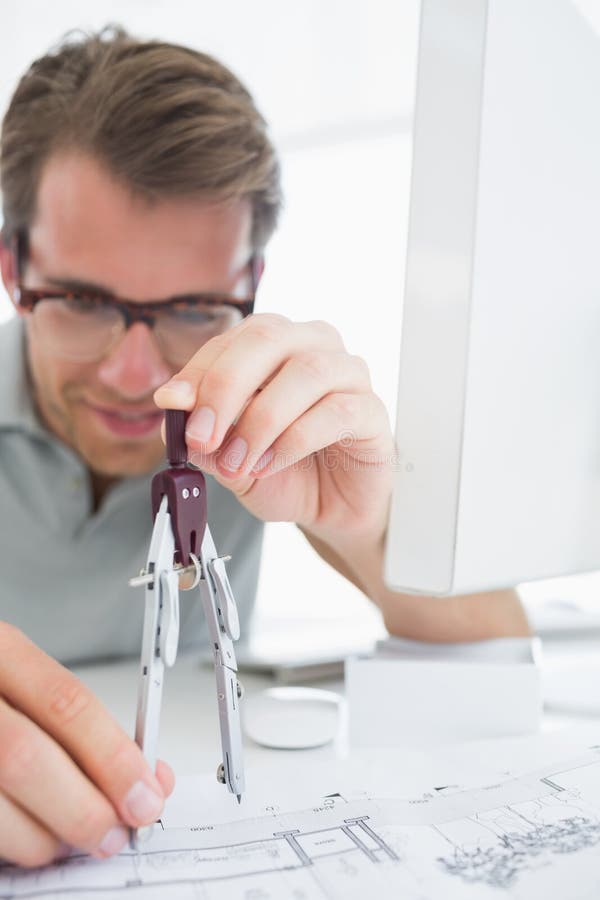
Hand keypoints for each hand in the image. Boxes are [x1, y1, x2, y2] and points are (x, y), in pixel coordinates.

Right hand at [0, 624, 173, 866]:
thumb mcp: (26, 680)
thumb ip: (81, 724)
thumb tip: (147, 779)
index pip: (66, 703)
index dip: (112, 756)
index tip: (146, 794)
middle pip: (26, 759)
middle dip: (82, 808)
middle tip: (115, 833)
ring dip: (45, 837)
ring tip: (70, 840)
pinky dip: (13, 845)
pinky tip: (29, 836)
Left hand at [154, 314, 394, 550]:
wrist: (330, 510)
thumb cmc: (285, 471)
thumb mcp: (229, 457)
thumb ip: (205, 434)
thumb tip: (176, 412)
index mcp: (275, 345)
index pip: (232, 339)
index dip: (198, 370)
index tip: (172, 404)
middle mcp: (314, 346)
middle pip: (268, 338)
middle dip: (225, 387)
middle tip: (202, 436)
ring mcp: (349, 375)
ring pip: (305, 372)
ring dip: (261, 420)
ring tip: (238, 462)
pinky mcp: (372, 412)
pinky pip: (336, 412)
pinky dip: (293, 440)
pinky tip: (268, 464)